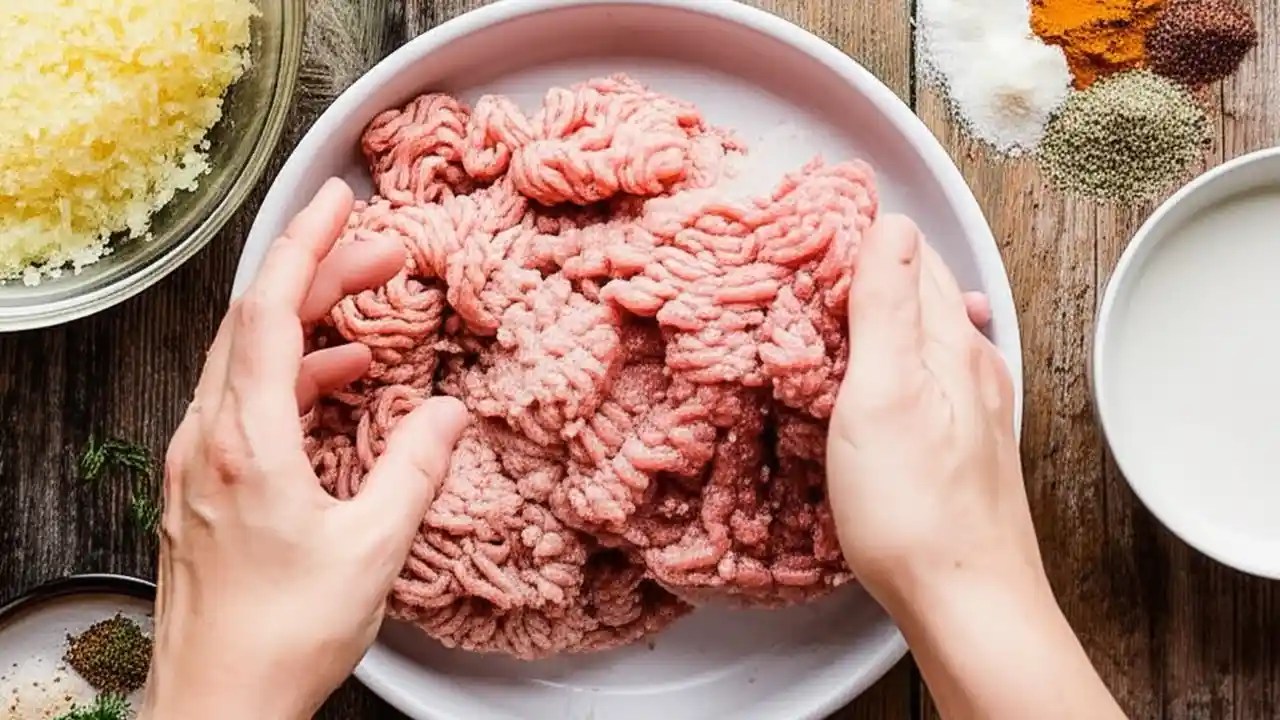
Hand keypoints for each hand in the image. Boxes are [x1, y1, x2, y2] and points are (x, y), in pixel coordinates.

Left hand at [142, 179, 469, 719]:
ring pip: (247, 360)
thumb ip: (415, 468)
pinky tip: (338, 384)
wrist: (217, 706)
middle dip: (319, 274)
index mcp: (245, 441)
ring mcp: (198, 463)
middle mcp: (208, 439)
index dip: (306, 244)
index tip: (339, 199)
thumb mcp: (372, 548)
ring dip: (307, 325)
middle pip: (256, 322)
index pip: (267, 310)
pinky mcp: (204, 487)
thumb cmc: (284, 636)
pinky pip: (244, 402)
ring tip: (369, 313)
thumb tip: (451, 413)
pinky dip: (293, 376)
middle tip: (381, 250)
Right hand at [827, 215, 1122, 718]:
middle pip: (921, 290)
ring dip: (885, 307)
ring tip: (841, 296)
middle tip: (810, 251)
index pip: (908, 256)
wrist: (969, 601)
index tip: (807, 220)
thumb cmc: (916, 508)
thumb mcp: (883, 393)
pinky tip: (888, 366)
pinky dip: (898, 352)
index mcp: (949, 343)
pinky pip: (928, 373)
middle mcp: (971, 364)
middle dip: (871, 263)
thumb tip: (890, 222)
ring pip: (925, 332)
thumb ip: (887, 305)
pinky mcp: (962, 444)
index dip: (858, 233)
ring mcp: (972, 405)